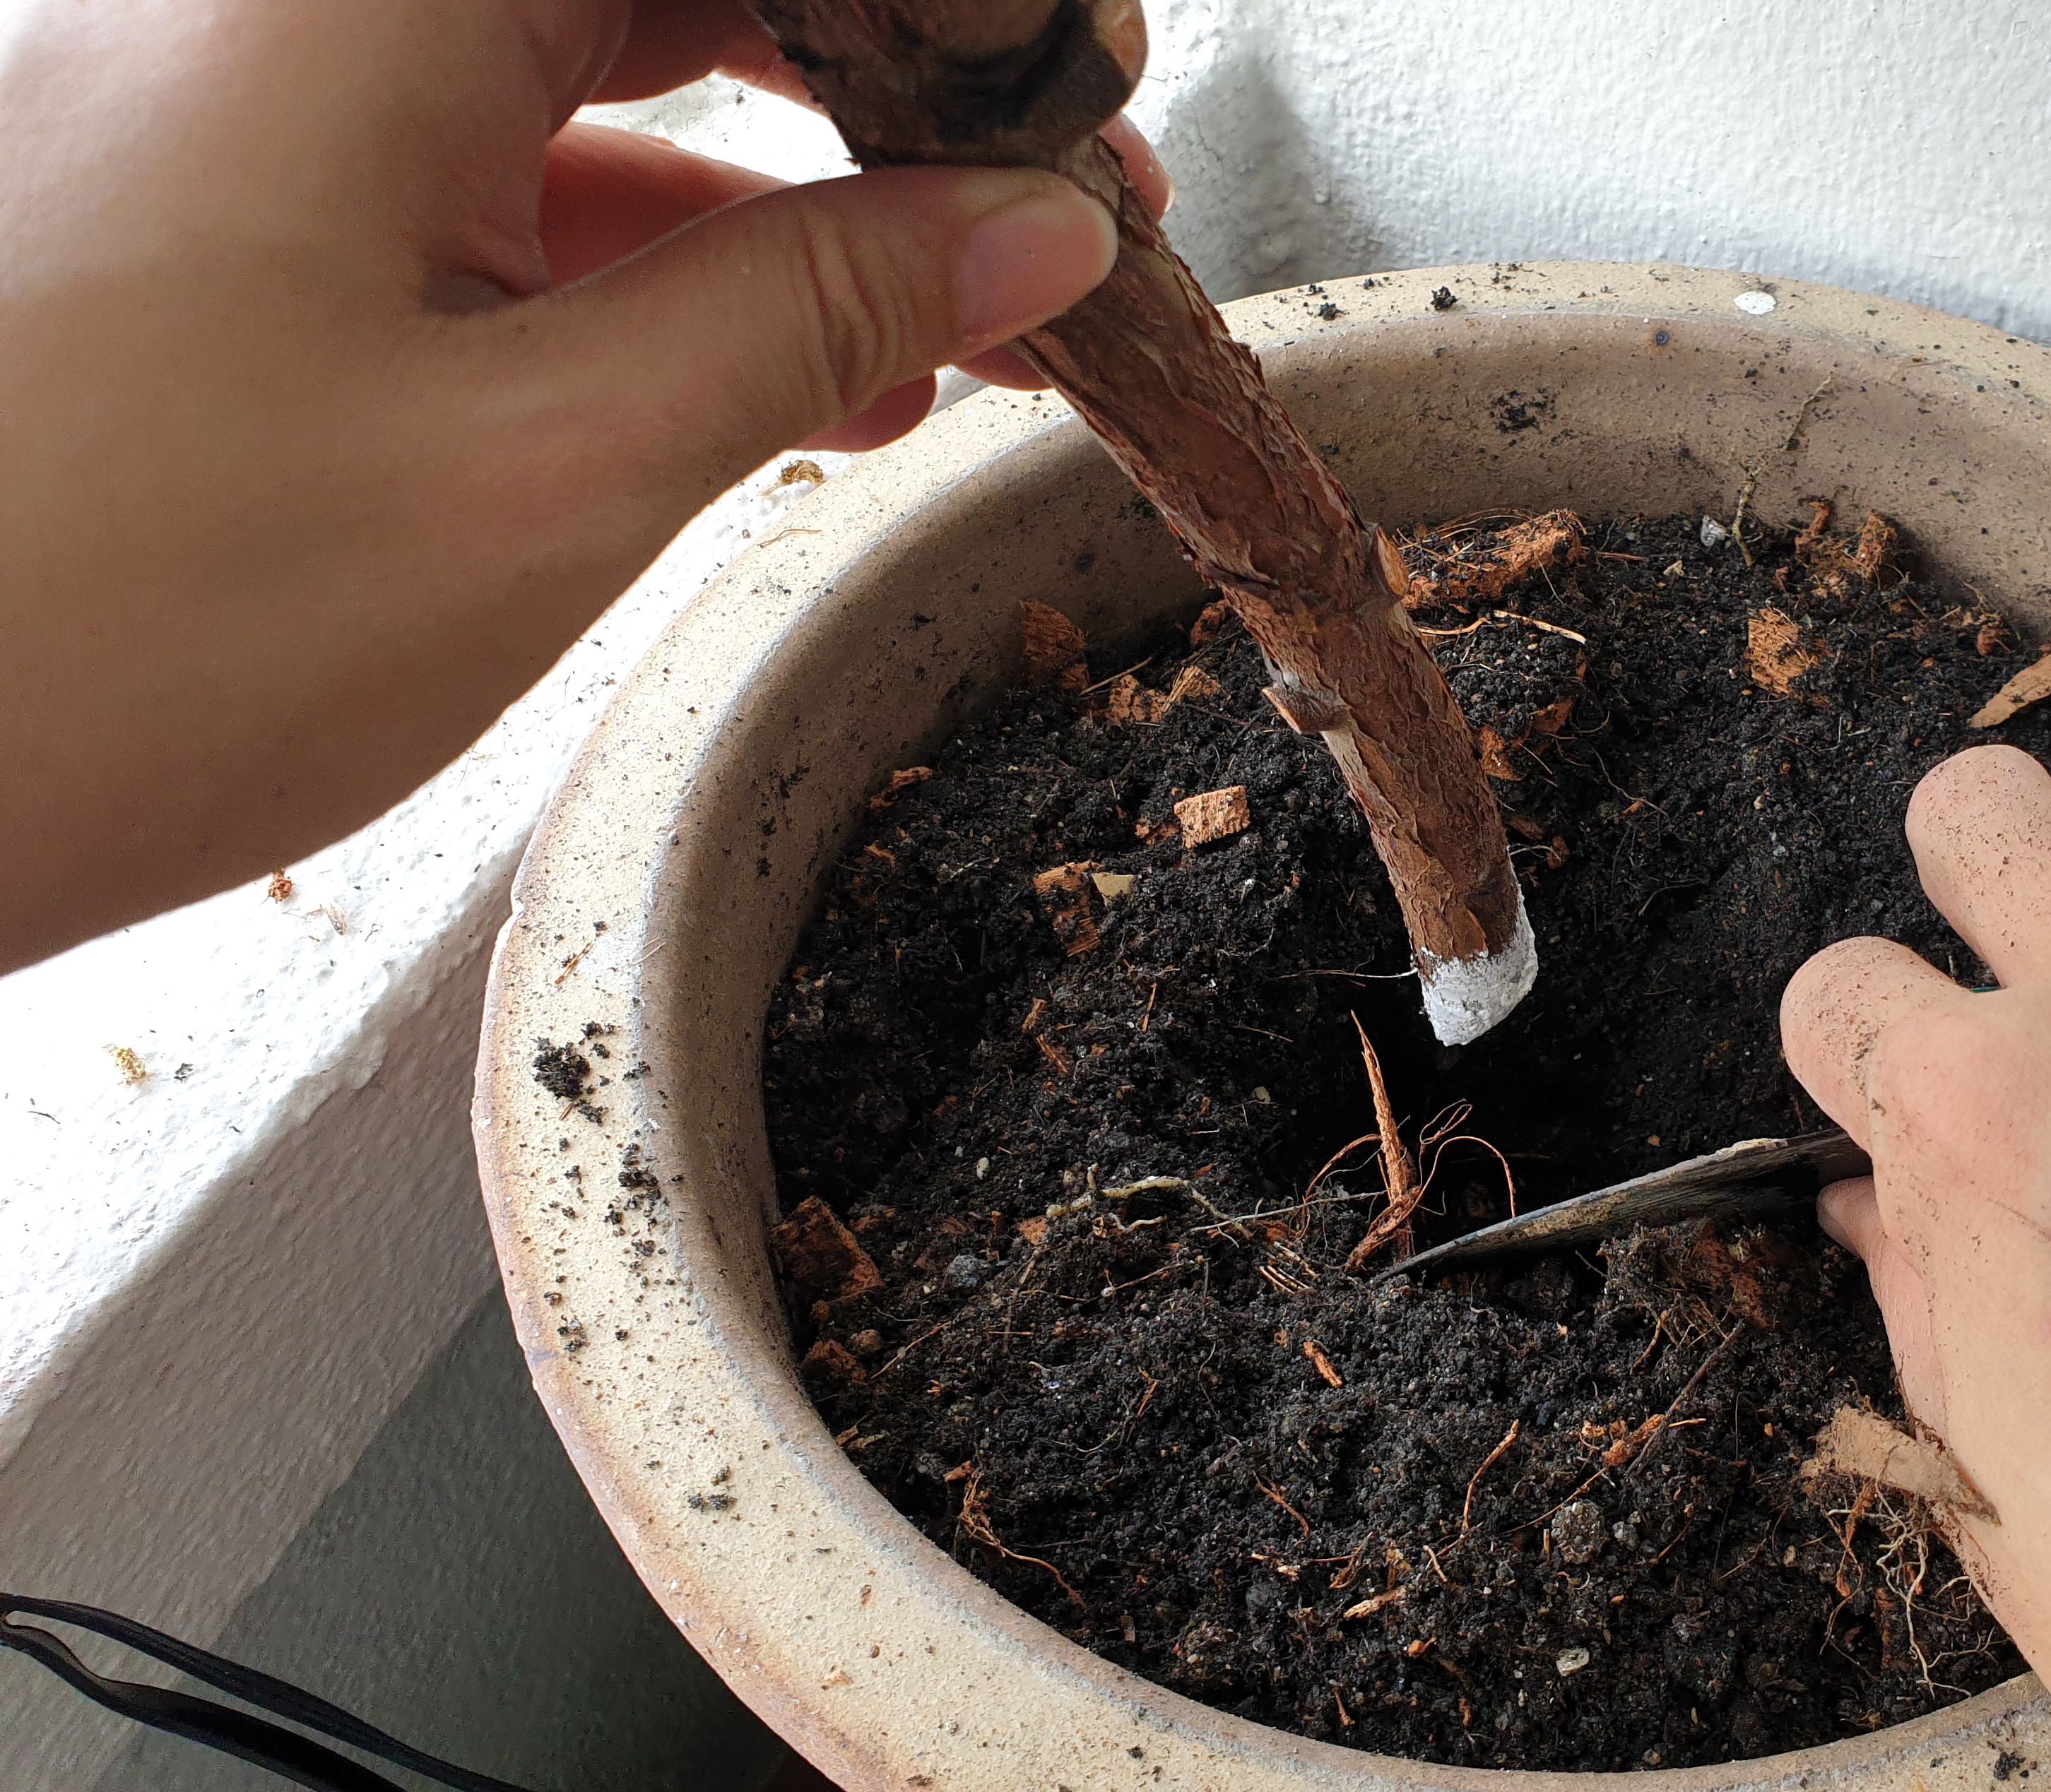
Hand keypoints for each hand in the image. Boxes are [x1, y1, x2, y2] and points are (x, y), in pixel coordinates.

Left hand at [0, 0, 1168, 971]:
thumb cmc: (117, 628)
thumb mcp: (547, 474)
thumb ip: (810, 322)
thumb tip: (1029, 232)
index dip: (962, 18)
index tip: (1090, 117)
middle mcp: (300, 2)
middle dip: (900, 89)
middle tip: (1075, 204)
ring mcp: (257, 103)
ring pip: (602, 79)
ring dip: (799, 191)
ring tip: (975, 323)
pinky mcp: (234, 216)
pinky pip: (502, 179)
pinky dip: (662, 261)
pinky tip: (793, 370)